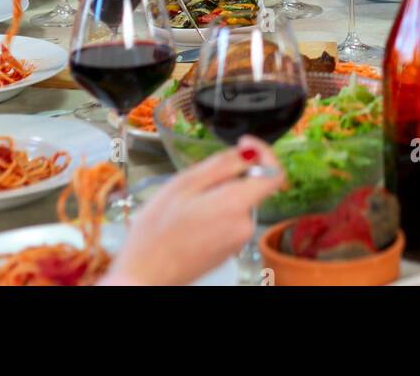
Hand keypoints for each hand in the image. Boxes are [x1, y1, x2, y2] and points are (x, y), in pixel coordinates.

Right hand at [101, 137, 284, 285]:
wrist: (145, 274)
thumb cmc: (156, 232)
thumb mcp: (184, 184)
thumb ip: (222, 165)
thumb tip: (249, 152)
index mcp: (235, 205)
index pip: (275, 174)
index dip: (264, 153)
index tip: (244, 145)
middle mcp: (244, 225)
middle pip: (252, 187)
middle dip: (230, 177)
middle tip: (196, 181)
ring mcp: (238, 240)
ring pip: (239, 203)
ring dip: (219, 195)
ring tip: (188, 204)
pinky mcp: (230, 250)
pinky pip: (231, 220)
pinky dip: (216, 212)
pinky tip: (190, 220)